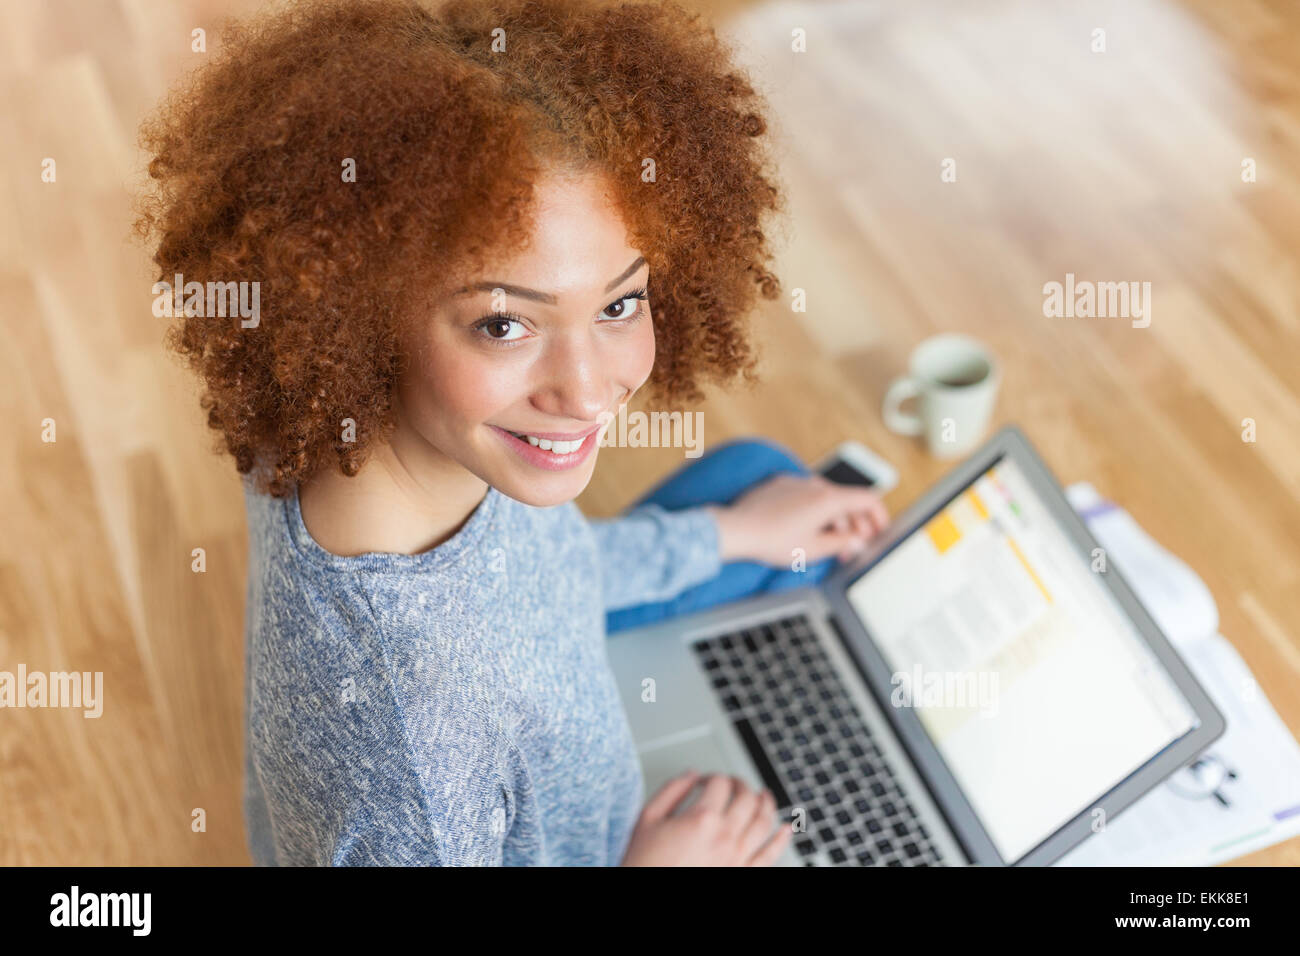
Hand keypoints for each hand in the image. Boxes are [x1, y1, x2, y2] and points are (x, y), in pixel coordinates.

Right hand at [620, 771, 792, 865]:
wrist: (646, 897)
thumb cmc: (644, 864)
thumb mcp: (647, 818)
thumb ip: (672, 790)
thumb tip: (692, 775)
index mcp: (702, 819)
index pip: (719, 784)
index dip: (712, 776)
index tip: (706, 781)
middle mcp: (725, 837)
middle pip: (746, 798)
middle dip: (741, 784)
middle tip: (734, 783)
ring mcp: (737, 857)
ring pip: (764, 822)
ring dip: (767, 803)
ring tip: (764, 796)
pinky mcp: (742, 874)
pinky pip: (770, 855)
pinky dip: (781, 839)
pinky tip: (786, 829)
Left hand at [707, 472, 888, 565]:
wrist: (737, 529)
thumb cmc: (772, 540)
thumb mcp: (814, 549)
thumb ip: (842, 543)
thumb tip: (856, 541)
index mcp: (828, 498)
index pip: (868, 499)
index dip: (879, 516)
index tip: (879, 530)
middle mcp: (814, 484)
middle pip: (846, 500)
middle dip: (855, 523)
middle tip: (854, 545)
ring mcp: (796, 482)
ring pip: (826, 498)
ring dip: (834, 519)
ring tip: (830, 542)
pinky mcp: (779, 485)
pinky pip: (806, 495)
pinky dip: (814, 510)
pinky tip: (807, 529)